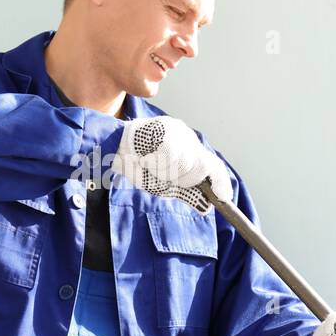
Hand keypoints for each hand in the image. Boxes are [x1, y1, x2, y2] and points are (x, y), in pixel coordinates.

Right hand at [114, 115, 232, 215]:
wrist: (112, 152)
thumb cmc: (139, 168)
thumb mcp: (167, 184)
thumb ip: (187, 192)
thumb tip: (207, 207)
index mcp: (189, 150)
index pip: (213, 166)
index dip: (220, 183)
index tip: (223, 198)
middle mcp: (187, 137)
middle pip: (203, 165)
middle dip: (186, 178)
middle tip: (163, 176)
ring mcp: (178, 130)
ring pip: (187, 162)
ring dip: (167, 172)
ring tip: (150, 166)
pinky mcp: (166, 128)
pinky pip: (171, 155)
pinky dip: (156, 164)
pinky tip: (145, 160)